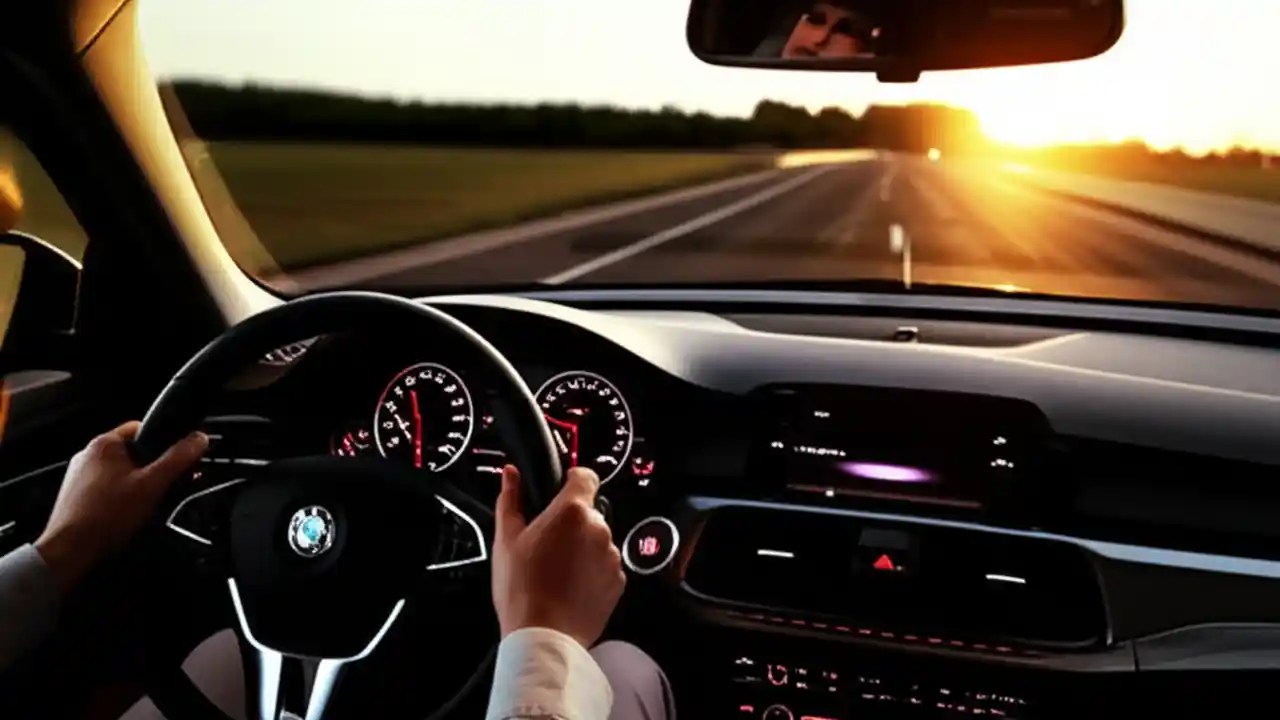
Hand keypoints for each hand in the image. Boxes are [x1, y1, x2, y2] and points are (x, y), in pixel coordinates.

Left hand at [35, 421, 207, 591]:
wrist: (70, 551)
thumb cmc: (107, 516)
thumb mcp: (152, 485)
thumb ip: (179, 459)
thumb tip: (199, 439)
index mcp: (104, 443)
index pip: (143, 428)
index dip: (166, 441)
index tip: (181, 458)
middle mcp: (88, 456)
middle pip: (134, 453)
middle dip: (156, 469)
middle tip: (171, 485)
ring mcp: (79, 477)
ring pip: (122, 473)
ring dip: (141, 485)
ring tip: (152, 503)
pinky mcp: (77, 497)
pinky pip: (108, 490)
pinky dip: (123, 498)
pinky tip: (131, 514)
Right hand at [492, 464, 624, 648]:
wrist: (543, 636)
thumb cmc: (521, 589)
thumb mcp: (506, 539)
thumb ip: (511, 499)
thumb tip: (510, 475)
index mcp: (572, 511)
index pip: (585, 476)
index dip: (572, 480)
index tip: (560, 490)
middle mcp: (599, 529)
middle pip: (588, 512)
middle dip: (571, 523)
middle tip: (547, 544)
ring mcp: (611, 556)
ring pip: (597, 540)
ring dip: (583, 547)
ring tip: (556, 570)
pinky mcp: (618, 581)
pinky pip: (605, 566)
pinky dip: (592, 571)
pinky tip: (570, 586)